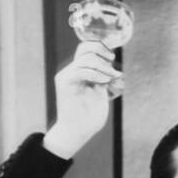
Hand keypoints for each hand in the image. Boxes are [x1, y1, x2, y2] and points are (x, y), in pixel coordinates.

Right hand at [44, 41, 121, 158]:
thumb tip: (113, 69)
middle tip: (112, 62)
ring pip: (85, 59)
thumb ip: (103, 79)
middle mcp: (72, 70)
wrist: (77, 131)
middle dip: (101, 51)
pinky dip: (96, 74)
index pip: (86, 49)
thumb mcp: (100, 93)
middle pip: (84, 48)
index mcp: (80, 71)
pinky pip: (81, 71)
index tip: (112, 57)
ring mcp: (67, 75)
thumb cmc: (89, 116)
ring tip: (111, 77)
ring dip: (102, 66)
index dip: (100, 47)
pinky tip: (105, 81)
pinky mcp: (64, 83)